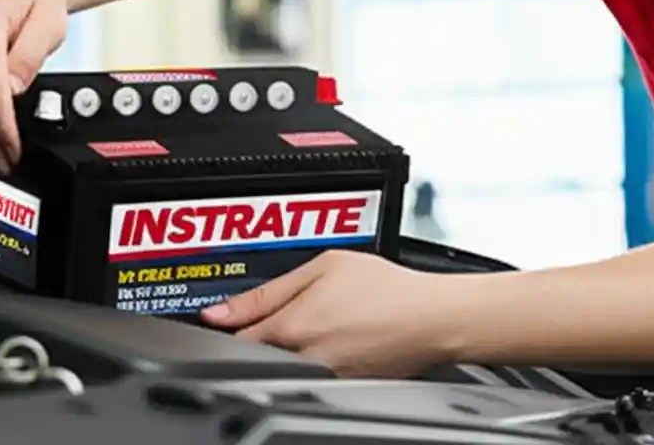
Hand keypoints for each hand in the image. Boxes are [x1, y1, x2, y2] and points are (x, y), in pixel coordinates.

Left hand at [200, 250, 461, 377]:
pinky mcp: (343, 388)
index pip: (235, 337)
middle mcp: (303, 361)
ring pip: (286, 365)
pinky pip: (313, 373)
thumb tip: (221, 311)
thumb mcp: (322, 267)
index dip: (229, 323)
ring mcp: (323, 379)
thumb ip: (267, 291)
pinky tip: (341, 333)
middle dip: (263, 332)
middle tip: (294, 307)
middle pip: (258, 353)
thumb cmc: (388, 289)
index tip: (229, 314)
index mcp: (292, 328)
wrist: (432, 318)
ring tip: (325, 318)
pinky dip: (318, 354)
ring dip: (292, 343)